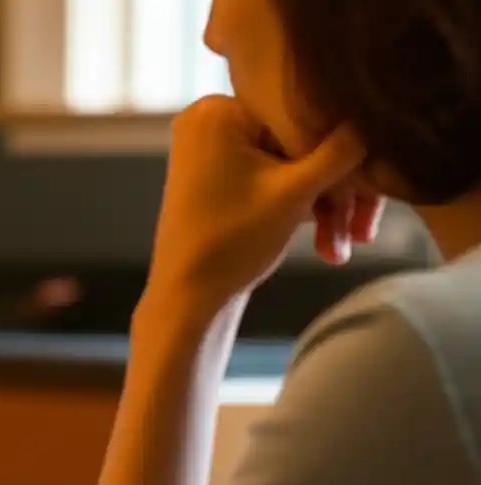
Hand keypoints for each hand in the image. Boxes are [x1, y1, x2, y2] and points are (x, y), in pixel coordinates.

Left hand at [148, 95, 381, 309]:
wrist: (187, 297)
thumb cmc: (232, 243)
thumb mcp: (295, 192)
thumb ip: (342, 150)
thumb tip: (375, 118)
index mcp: (220, 109)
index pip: (304, 112)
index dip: (344, 147)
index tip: (375, 183)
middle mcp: (210, 117)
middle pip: (298, 143)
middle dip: (335, 189)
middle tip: (363, 232)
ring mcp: (212, 147)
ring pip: (289, 164)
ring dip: (321, 205)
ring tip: (340, 249)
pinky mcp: (217, 174)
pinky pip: (271, 176)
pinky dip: (297, 205)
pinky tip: (327, 243)